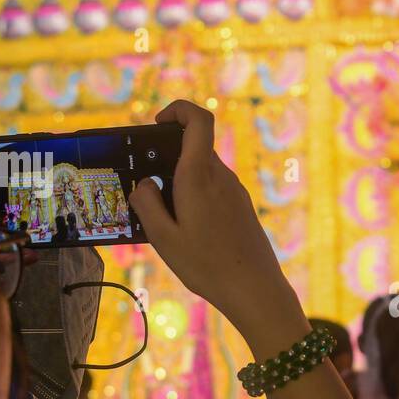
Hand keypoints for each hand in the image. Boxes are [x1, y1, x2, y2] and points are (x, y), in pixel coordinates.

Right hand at [129, 100, 304, 352]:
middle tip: (146, 184)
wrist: (254, 289)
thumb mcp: (163, 237)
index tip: (157, 124)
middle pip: (194, 147)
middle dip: (166, 157)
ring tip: (163, 215)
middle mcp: (221, 176)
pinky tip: (186, 228)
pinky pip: (213, 189)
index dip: (178, 110)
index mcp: (200, 176)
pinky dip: (194, 196)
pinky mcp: (241, 207)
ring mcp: (234, 191)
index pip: (199, 119)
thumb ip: (147, 203)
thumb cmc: (207, 265)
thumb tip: (144, 182)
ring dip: (179, 181)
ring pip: (202, 171)